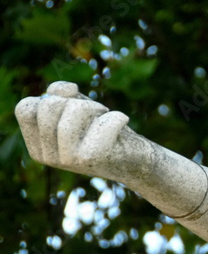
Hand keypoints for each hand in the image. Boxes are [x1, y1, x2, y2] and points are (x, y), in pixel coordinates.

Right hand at [14, 81, 145, 182]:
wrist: (136, 162)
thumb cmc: (105, 133)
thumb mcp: (78, 110)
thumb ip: (63, 96)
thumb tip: (62, 90)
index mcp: (38, 147)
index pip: (25, 108)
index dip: (50, 98)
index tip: (71, 106)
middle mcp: (49, 157)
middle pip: (48, 105)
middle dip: (76, 101)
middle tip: (95, 115)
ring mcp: (68, 160)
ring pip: (74, 109)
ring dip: (96, 107)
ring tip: (107, 119)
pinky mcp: (92, 158)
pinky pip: (103, 120)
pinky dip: (117, 117)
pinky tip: (121, 127)